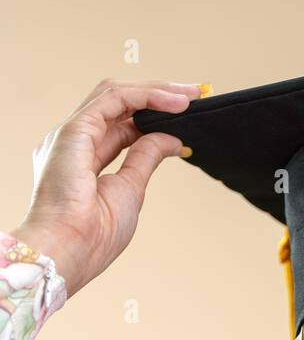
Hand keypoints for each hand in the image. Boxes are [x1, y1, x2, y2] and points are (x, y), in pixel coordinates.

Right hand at [10, 78, 204, 297]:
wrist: (71, 248)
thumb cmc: (94, 234)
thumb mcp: (131, 190)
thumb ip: (146, 158)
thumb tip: (171, 139)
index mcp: (84, 161)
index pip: (123, 127)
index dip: (155, 118)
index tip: (188, 117)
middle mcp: (76, 142)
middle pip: (120, 106)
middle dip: (159, 97)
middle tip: (196, 94)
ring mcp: (73, 133)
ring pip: (117, 96)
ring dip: (156, 92)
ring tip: (189, 95)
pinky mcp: (75, 128)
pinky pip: (114, 98)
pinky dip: (145, 96)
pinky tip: (173, 101)